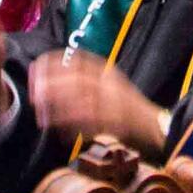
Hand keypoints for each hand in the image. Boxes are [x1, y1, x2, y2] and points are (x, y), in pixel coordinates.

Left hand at [29, 48, 165, 148]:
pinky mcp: (119, 122)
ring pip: (81, 100)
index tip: (36, 66)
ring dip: (59, 108)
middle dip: (52, 85)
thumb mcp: (110, 89)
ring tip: (41, 117)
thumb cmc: (130, 112)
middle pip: (77, 79)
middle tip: (33, 93)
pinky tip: (61, 134)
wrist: (158, 129)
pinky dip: (74, 128)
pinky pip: (91, 123)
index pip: (79, 59)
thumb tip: (52, 82)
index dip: (55, 61)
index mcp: (108, 72)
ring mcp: (117, 102)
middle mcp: (112, 83)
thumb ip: (87, 83)